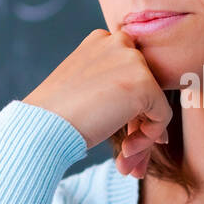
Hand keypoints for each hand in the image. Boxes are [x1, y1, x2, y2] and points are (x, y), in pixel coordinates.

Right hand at [22, 27, 171, 177]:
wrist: (41, 126)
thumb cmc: (58, 116)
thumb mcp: (89, 95)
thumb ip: (119, 99)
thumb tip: (159, 134)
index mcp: (102, 41)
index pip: (134, 75)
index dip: (133, 110)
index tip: (126, 138)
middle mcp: (119, 42)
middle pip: (147, 89)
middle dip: (140, 127)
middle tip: (127, 156)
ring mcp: (132, 60)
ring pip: (156, 104)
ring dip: (144, 138)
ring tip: (126, 163)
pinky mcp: (144, 82)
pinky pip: (162, 116)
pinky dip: (148, 139)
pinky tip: (125, 151)